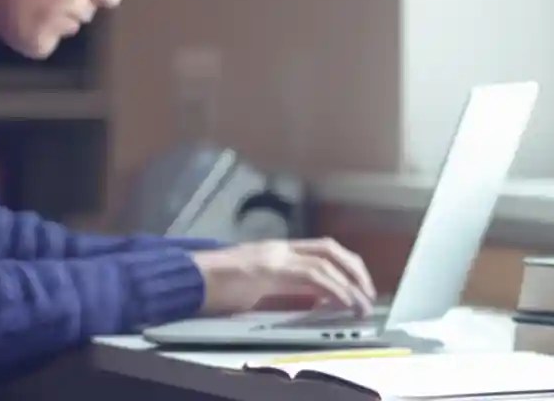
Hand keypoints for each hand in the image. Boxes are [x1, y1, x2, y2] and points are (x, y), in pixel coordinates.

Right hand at [191, 237, 376, 316]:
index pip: (321, 249)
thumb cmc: (213, 287)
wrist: (185, 280)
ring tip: (360, 304)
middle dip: (354, 269)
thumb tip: (314, 300)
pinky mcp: (268, 269)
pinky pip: (310, 276)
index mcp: (277, 251)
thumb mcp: (256, 288)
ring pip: (325, 262)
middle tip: (368, 292)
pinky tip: (341, 301)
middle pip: (330, 248)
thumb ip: (285, 289)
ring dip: (348, 284)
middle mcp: (279, 248)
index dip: (345, 264)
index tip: (359, 284)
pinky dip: (332, 289)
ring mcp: (274, 256)